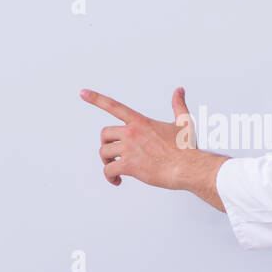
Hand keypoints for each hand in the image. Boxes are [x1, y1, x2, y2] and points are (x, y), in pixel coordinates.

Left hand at [80, 87, 226, 208]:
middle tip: (113, 155)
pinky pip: (108, 171)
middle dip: (106, 145)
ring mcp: (129, 149)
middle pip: (104, 134)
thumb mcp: (182, 122)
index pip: (114, 106)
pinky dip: (109, 177)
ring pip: (104, 153)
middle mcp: (131, 132)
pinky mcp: (129, 166)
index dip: (96, 98)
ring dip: (107, 163)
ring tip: (116, 170)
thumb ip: (178, 105)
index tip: (83, 92)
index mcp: (140, 122)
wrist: (189, 167)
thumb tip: (180, 90)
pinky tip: (117, 181)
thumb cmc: (187, 148)